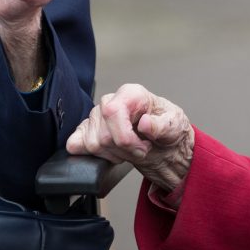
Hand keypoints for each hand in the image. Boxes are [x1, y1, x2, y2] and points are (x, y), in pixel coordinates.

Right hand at [66, 84, 194, 192]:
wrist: (163, 142)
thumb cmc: (168, 128)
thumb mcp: (174, 125)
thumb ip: (162, 125)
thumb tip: (145, 123)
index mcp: (131, 94)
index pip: (112, 112)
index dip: (124, 137)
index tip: (141, 147)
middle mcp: (111, 102)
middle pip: (103, 134)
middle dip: (124, 150)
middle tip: (141, 150)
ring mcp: (97, 116)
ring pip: (92, 144)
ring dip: (114, 155)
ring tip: (130, 150)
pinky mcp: (89, 131)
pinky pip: (75, 144)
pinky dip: (91, 154)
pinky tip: (111, 152)